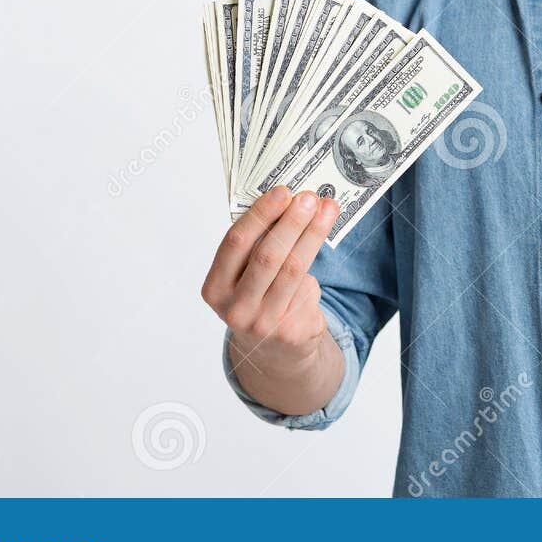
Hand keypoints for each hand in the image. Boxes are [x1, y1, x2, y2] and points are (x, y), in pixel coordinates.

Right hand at [201, 186, 337, 365]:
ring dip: (314, 233)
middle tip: (309, 197)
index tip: (282, 191)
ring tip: (327, 208)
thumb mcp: (244, 276)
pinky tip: (317, 254)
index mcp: (214, 288)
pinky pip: (307, 287)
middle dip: (291, 222)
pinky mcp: (291, 331)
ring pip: (294, 268)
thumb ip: (256, 244)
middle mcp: (235, 308)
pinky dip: (314, 268)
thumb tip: (287, 199)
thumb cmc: (258, 297)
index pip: (236, 243)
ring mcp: (263, 323)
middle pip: (268, 255)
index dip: (260, 214)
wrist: (273, 350)